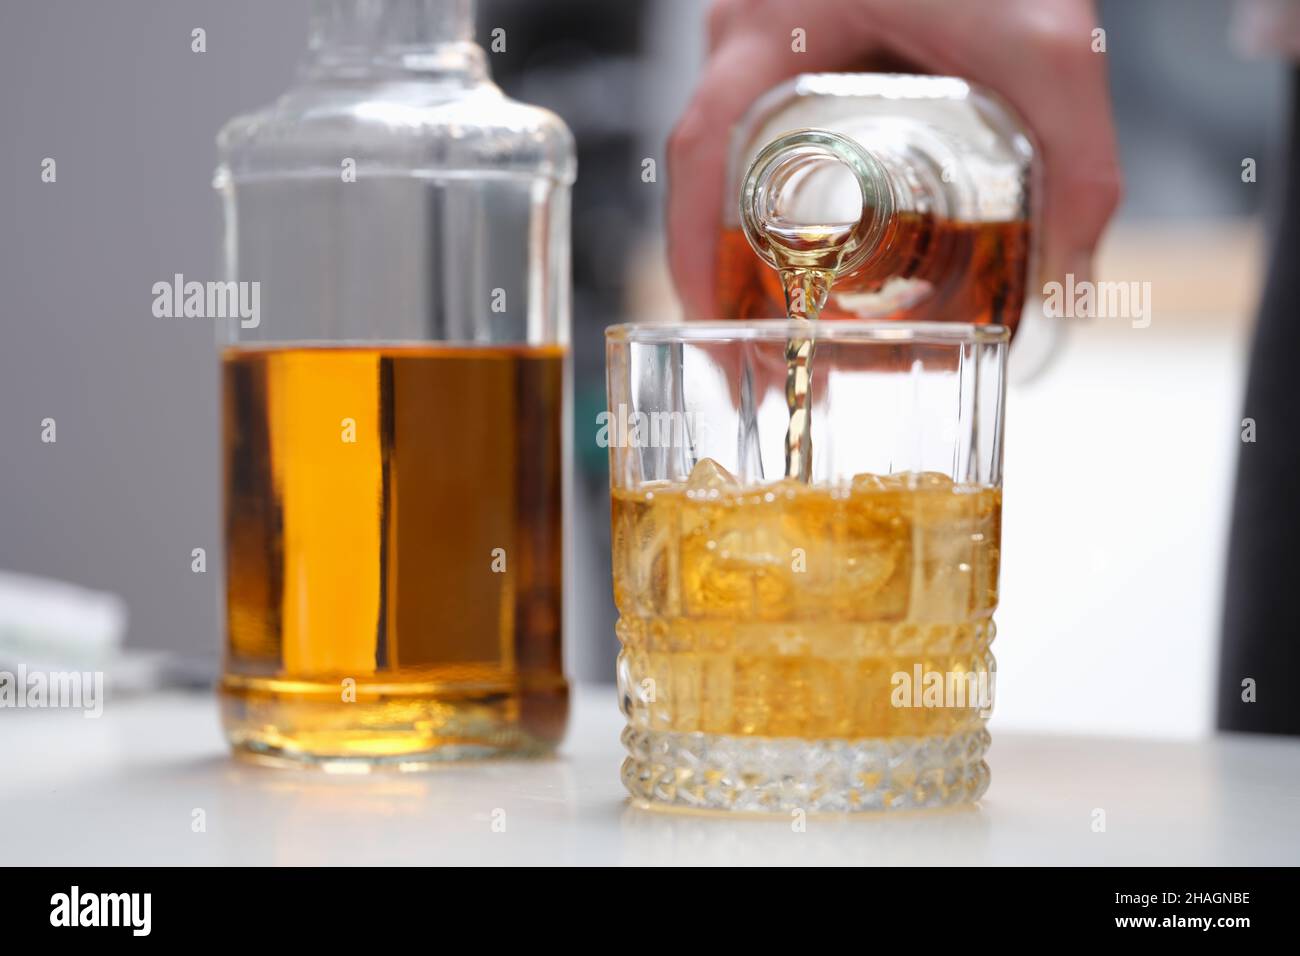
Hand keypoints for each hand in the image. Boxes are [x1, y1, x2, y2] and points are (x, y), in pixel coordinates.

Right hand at [667, 0, 1121, 317]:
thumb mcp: (1048, 43)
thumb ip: (1080, 159)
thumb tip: (1072, 279)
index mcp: (773, 30)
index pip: (697, 152)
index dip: (689, 253)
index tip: (715, 330)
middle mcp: (746, 39)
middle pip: (703, 179)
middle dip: (718, 279)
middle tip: (767, 357)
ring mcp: (758, 45)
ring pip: (723, 164)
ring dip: (738, 250)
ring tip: (786, 327)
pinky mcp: (783, 52)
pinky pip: (751, 139)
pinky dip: (762, 205)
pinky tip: (802, 254)